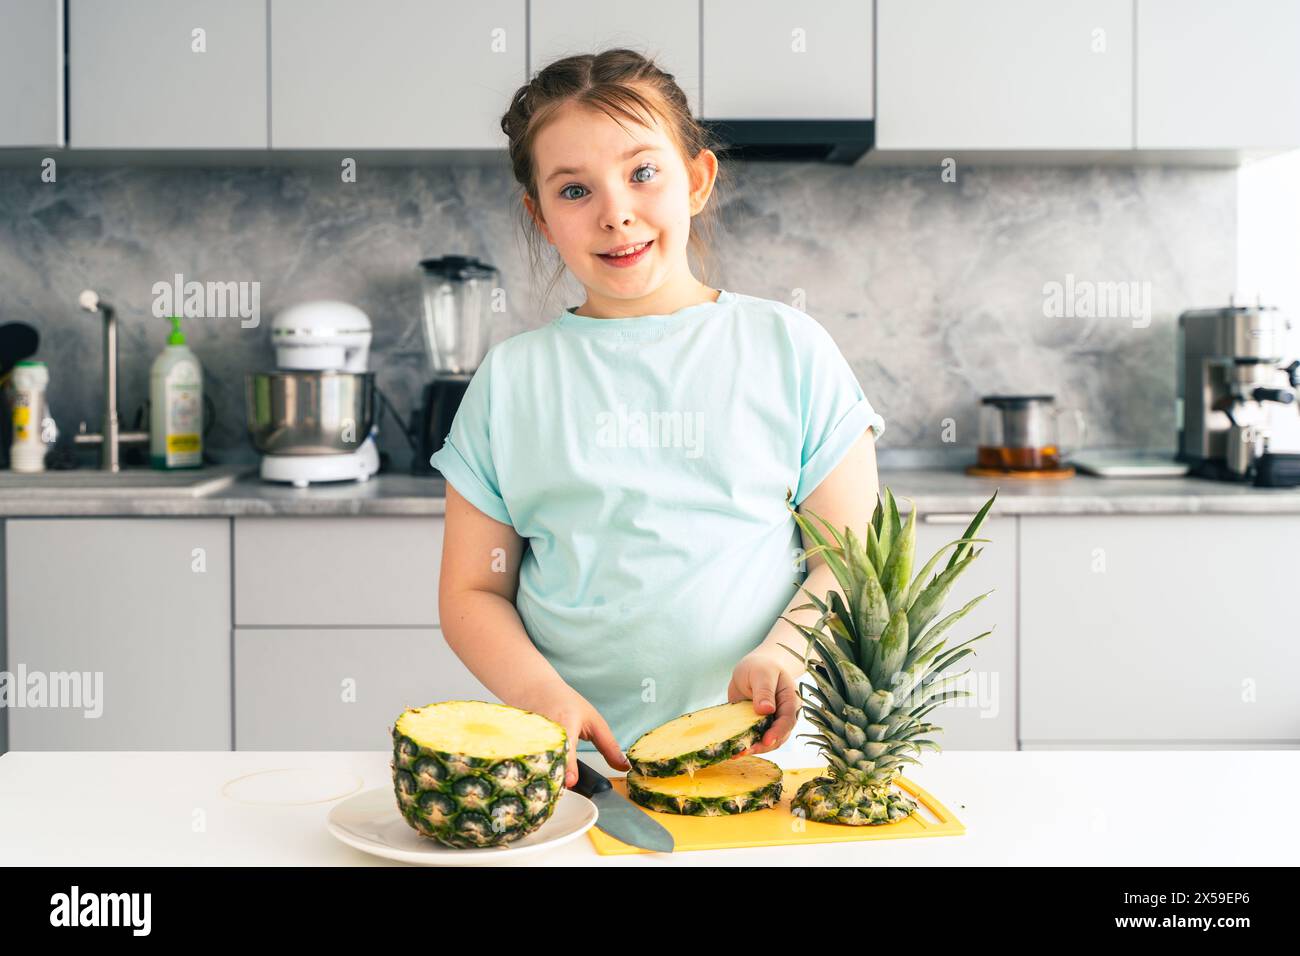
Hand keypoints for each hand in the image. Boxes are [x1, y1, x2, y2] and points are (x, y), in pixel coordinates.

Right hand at [511, 681, 630, 787]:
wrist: (534, 689)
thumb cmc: (566, 704)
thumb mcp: (594, 722)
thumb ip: (609, 746)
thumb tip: (624, 768)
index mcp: (566, 723)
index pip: (567, 746)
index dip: (568, 765)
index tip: (571, 781)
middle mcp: (545, 731)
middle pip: (549, 760)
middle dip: (556, 778)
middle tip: (563, 791)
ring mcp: (529, 738)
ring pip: (535, 764)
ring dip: (544, 778)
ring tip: (550, 788)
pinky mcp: (519, 744)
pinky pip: (526, 763)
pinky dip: (534, 772)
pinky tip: (537, 780)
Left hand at [726, 649, 801, 756]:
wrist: (753, 667)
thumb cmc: (760, 666)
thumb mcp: (761, 674)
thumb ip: (764, 690)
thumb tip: (766, 710)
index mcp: (790, 700)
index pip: (787, 720)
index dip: (777, 732)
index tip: (766, 740)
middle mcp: (783, 715)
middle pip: (779, 736)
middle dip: (763, 745)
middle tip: (745, 750)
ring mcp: (771, 723)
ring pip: (767, 742)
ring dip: (753, 748)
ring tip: (737, 753)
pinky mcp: (758, 726)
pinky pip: (754, 739)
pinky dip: (745, 744)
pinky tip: (734, 749)